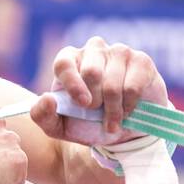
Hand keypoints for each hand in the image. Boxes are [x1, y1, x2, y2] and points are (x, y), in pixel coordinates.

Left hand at [30, 36, 167, 147]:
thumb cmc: (87, 124)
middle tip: (97, 113)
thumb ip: (42, 115)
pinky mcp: (141, 61)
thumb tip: (47, 97)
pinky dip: (129, 106)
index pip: (64, 62)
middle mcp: (93, 50)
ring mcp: (118, 52)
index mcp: (69, 60)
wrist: (122, 132)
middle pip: (91, 72)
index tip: (83, 104)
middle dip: (95, 101)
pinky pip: (133, 86)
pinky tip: (128, 111)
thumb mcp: (59, 127)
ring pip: (113, 83)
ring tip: (112, 120)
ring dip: (113, 109)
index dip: (72, 83)